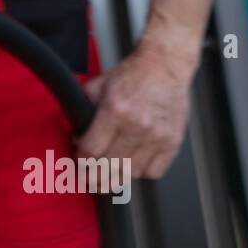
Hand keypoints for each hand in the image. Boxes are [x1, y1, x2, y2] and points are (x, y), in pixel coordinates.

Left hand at [76, 38, 194, 180]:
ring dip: (117, 176)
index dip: (81, 160)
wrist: (165, 65)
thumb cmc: (132, 75)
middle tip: (88, 181)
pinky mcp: (173, 142)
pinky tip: (133, 165)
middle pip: (109, 166)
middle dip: (94, 177)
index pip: (92, 149)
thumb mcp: (98, 86)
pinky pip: (154, 172)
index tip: (79, 162)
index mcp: (115, 111)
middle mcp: (137, 125)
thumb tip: (74, 135)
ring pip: (130, 172)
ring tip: (109, 175)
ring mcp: (157, 136)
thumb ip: (83, 109)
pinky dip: (142, 172)